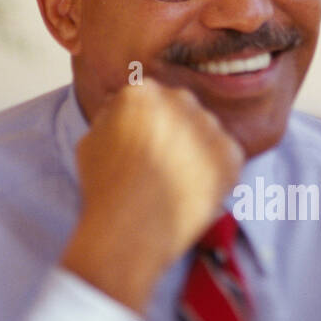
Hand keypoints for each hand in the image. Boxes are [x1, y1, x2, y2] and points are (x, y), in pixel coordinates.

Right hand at [60, 82, 244, 310]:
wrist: (129, 230)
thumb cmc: (104, 189)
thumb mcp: (90, 140)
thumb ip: (111, 115)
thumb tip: (121, 107)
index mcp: (142, 91)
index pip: (152, 100)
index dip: (147, 129)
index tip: (142, 152)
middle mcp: (179, 98)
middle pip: (181, 110)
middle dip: (175, 134)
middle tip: (162, 168)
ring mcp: (208, 125)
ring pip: (205, 133)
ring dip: (196, 151)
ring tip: (175, 184)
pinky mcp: (230, 153)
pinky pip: (227, 157)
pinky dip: (216, 173)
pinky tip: (193, 191)